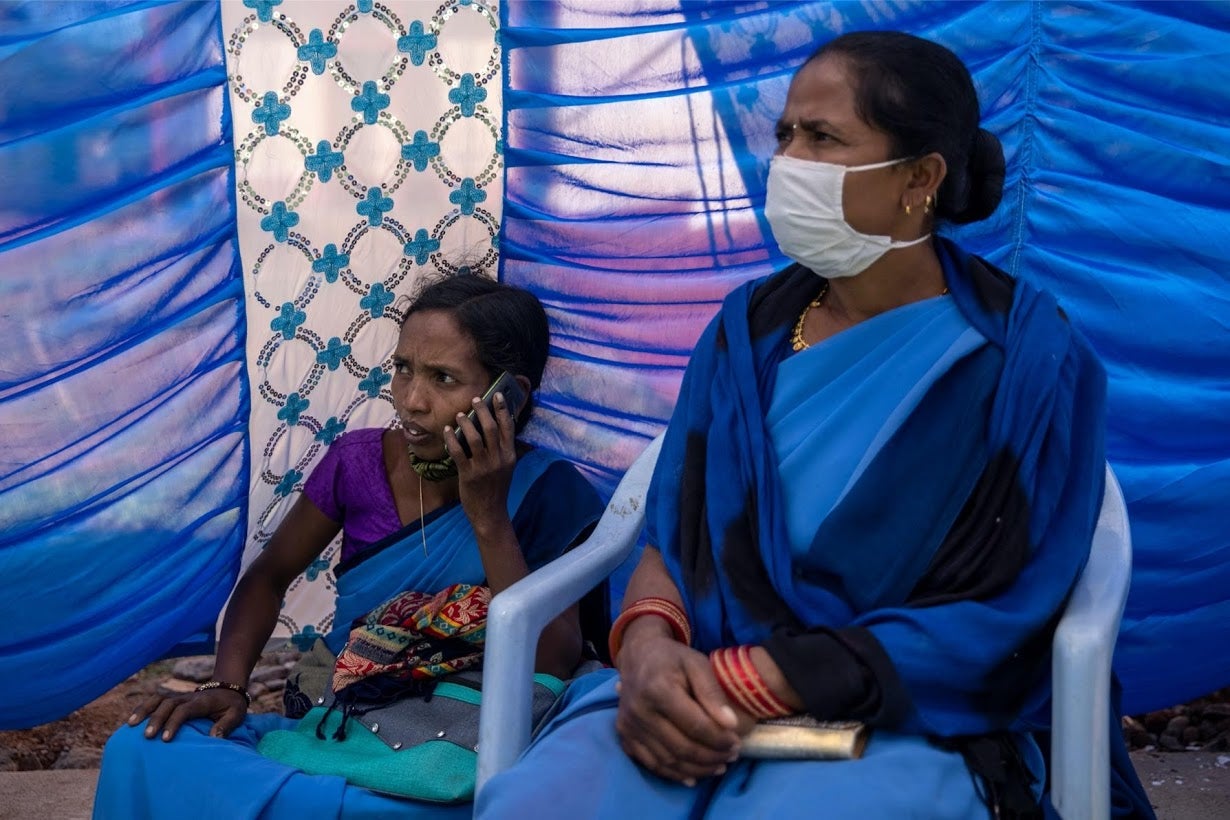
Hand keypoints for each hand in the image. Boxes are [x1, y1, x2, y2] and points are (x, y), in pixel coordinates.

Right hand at [127, 687, 247, 741]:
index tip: (166, 739)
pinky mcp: (173, 700)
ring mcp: (179, 697)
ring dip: (144, 710)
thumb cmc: (231, 706)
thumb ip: (226, 725)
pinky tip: (132, 720)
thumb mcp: (237, 714)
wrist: (228, 689)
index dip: (174, 723)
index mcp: (202, 702)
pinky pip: (156, 701)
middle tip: (147, 736)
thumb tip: (214, 738)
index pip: (184, 710)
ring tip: (130, 724)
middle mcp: (188, 697)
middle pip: (168, 704)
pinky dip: (143, 708)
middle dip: (156, 719)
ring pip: (158, 699)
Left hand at [446, 392, 516, 529]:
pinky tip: (447, 431)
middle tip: (475, 399)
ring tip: (460, 415)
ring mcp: (483, 467)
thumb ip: (503, 449)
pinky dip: (452, 439)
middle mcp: (498, 459)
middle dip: (483, 411)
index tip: (497, 395)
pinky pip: (458, 452)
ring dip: (466, 423)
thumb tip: (496, 427)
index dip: (503, 409)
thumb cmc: (497, 488)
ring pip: (474, 438)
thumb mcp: (506, 468)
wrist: (490, 513)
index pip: (508, 427)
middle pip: (491, 428)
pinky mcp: (468, 475)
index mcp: (509, 456)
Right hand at [614, 623, 744, 784]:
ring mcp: (629, 727)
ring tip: (719, 765)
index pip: (695, 726)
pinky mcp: (625, 737)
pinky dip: (675, 774)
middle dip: (712, 756)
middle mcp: (639, 711)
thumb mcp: (696, 663)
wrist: (638, 657)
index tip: (736, 742)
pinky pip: (652, 765)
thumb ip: (712, 692)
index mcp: (658, 689)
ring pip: (669, 761)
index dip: (720, 739)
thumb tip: (730, 724)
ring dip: (698, 769)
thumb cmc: (672, 658)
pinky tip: (694, 775)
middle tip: (732, 755)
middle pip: (682, 748)